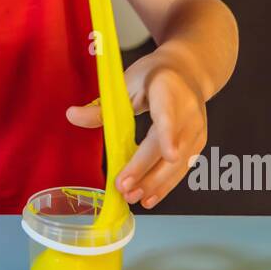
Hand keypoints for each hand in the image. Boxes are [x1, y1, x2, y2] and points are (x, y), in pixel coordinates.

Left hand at [65, 50, 207, 208]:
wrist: (189, 71)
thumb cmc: (153, 75)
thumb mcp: (125, 83)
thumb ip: (102, 105)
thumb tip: (71, 115)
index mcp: (167, 89)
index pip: (168, 114)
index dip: (168, 134)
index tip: (169, 154)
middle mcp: (188, 110)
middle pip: (167, 144)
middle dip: (146, 168)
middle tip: (124, 187)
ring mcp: (197, 128)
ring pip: (178, 162)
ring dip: (155, 183)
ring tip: (133, 198)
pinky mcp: (199, 142)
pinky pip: (183, 168)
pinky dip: (165, 185)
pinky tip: (149, 198)